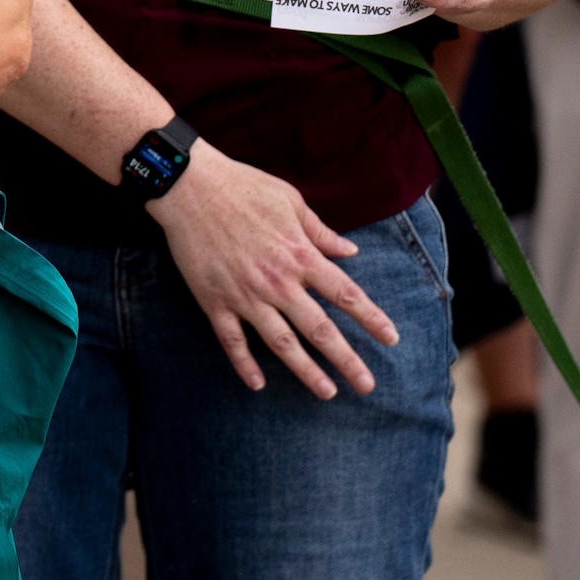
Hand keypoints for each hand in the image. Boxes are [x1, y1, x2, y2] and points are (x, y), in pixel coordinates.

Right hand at [148, 142, 399, 397]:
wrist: (189, 186)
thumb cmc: (242, 186)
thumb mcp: (290, 200)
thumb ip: (320, 231)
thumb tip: (350, 251)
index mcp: (300, 255)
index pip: (345, 294)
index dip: (371, 318)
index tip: (390, 338)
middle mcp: (277, 281)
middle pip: (319, 329)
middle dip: (346, 360)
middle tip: (367, 385)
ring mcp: (245, 295)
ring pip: (281, 343)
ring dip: (306, 371)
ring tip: (326, 392)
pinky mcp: (214, 301)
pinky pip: (232, 340)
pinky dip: (244, 364)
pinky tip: (257, 385)